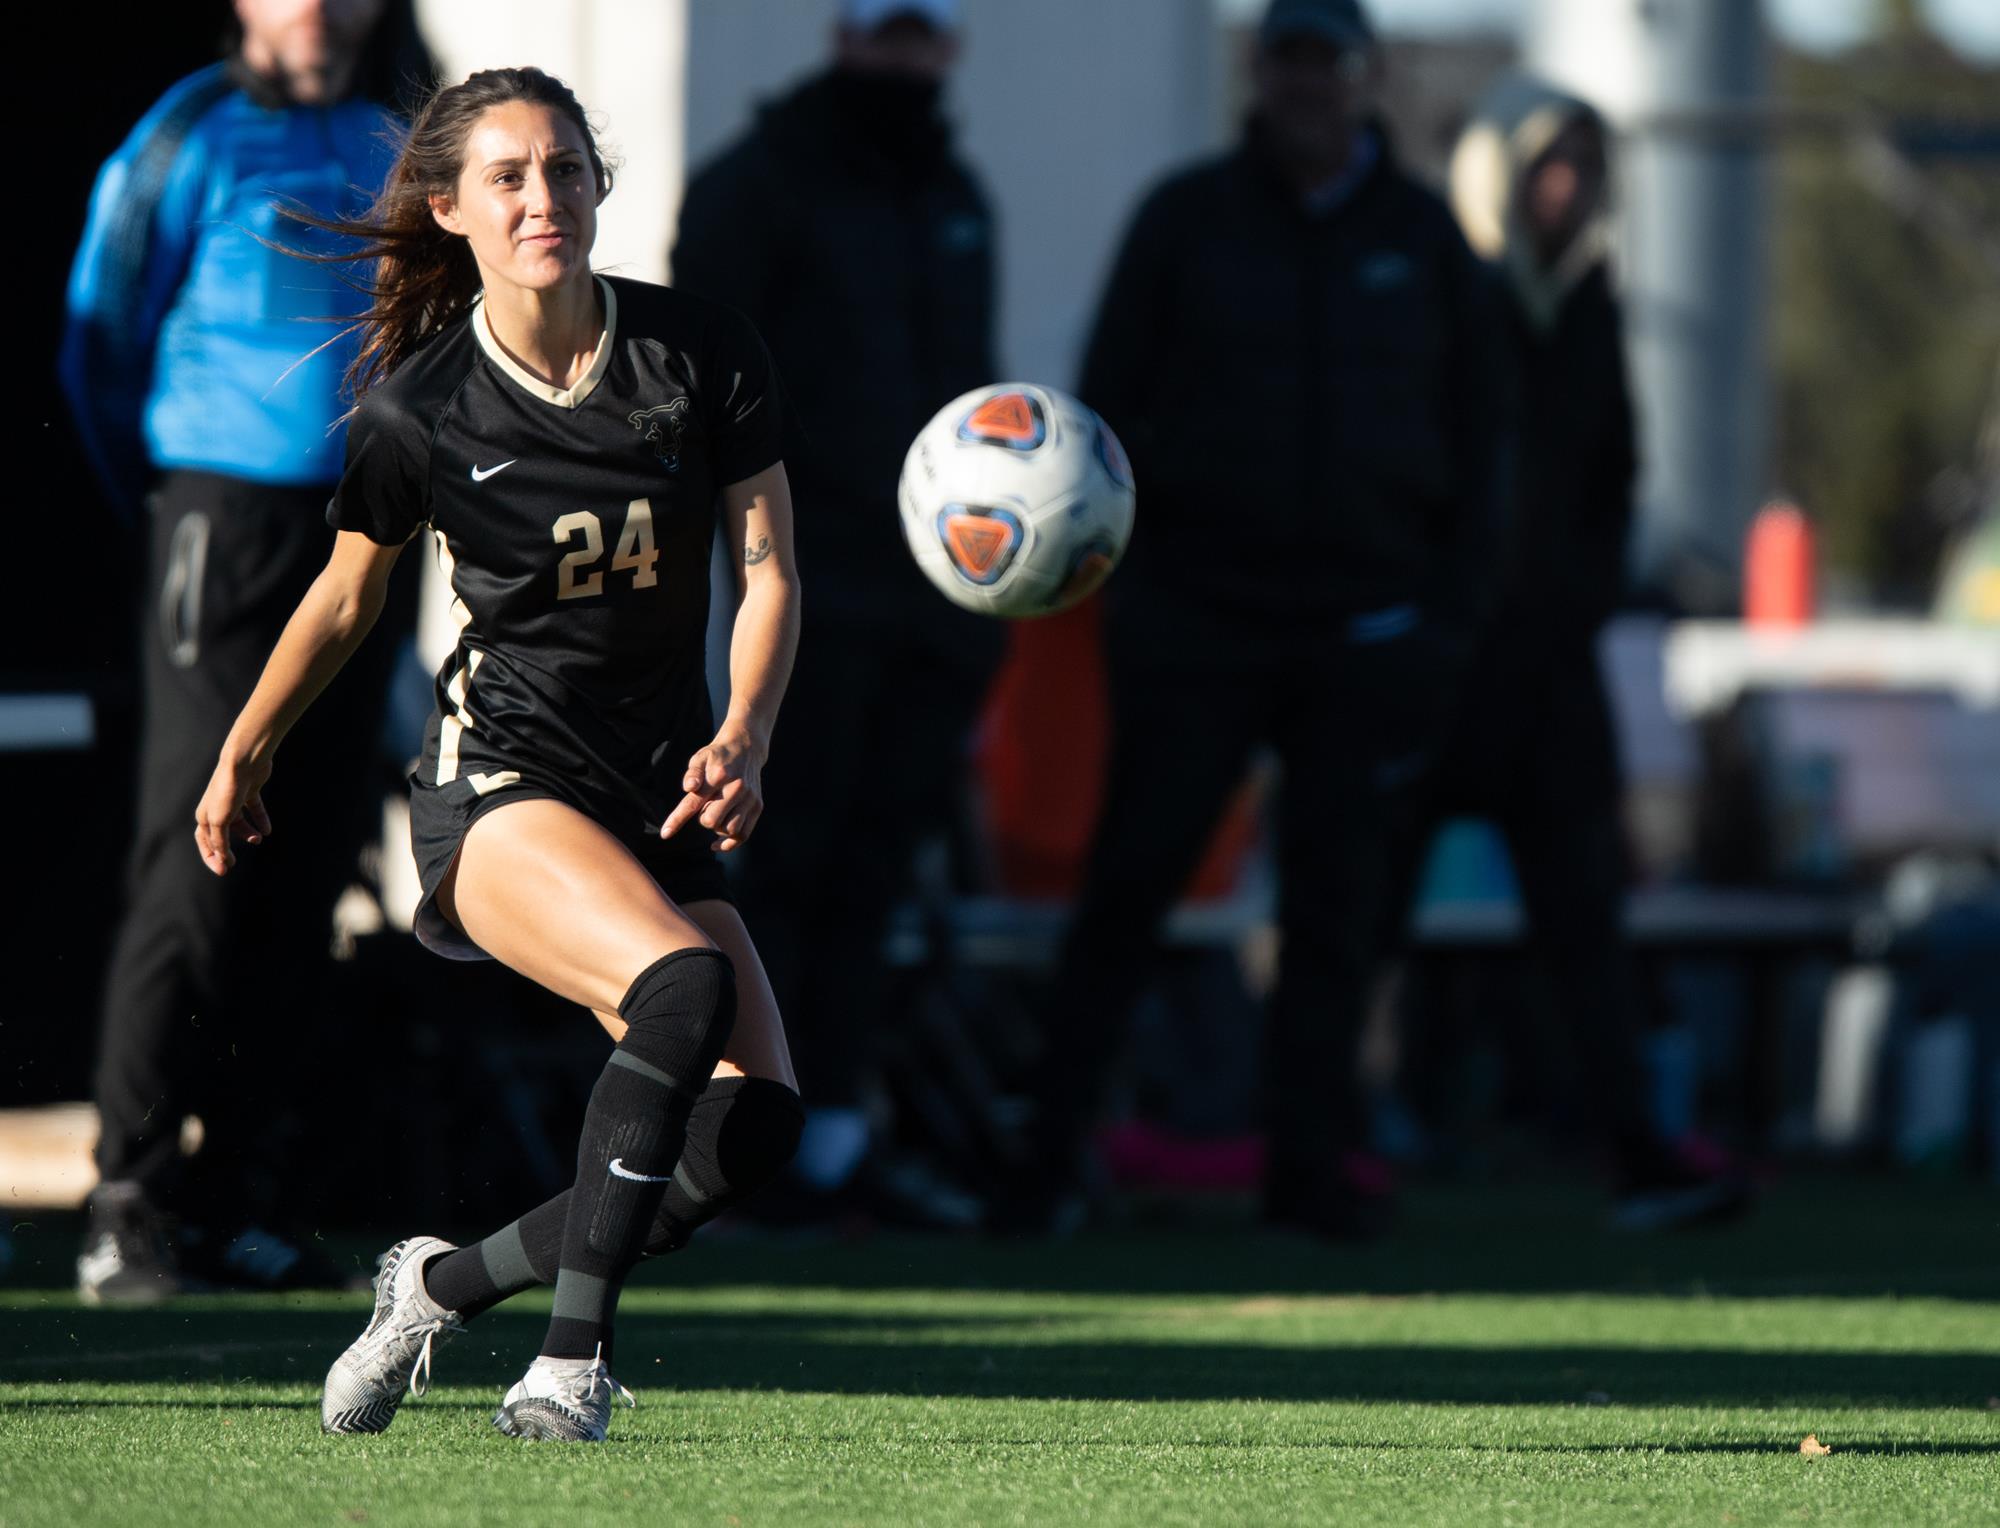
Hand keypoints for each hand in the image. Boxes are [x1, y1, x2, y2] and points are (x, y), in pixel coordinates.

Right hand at [194, 753, 274, 875]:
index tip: (223, 871)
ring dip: (247, 834)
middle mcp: (217, 807)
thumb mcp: (220, 820)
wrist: (243, 762)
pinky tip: (267, 830)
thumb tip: (222, 859)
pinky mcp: (249, 791)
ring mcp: (233, 799)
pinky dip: (260, 819)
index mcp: (205, 815)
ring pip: (239, 822)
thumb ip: (220, 841)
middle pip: (220, 834)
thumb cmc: (227, 790)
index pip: (205, 841)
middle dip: (226, 850)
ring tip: (258, 840)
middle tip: (233, 864)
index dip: (212, 857)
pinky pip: (254, 809)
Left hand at [660, 723, 764, 852]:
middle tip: (706, 806)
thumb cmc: (717, 756)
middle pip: (712, 821)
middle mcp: (736, 788)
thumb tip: (689, 787)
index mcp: (718, 776)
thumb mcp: (700, 758)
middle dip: (704, 819)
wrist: (746, 748)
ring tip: (717, 812)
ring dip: (718, 827)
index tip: (665, 834)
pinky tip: (717, 843)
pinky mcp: (758, 806)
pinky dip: (730, 843)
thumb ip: (692, 773)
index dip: (677, 820)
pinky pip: (743, 834)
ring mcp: (749, 798)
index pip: (693, 803)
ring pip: (729, 830)